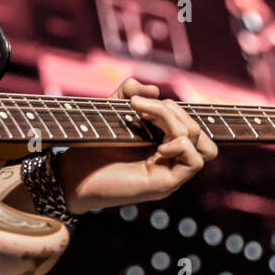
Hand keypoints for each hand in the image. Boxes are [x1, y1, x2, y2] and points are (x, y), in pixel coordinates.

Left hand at [55, 78, 217, 212]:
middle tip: (139, 107)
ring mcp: (170, 173)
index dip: (172, 107)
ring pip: (203, 145)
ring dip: (178, 124)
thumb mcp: (113, 109)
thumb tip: (154, 89)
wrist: (71, 174)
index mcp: (163, 143)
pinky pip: (195, 162)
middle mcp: (170, 159)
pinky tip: (157, 145)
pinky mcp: (165, 184)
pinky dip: (181, 146)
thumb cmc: (91, 146)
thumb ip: (130, 90)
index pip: (190, 124)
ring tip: (146, 120)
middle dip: (173, 111)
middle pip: (199, 131)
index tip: (137, 101)